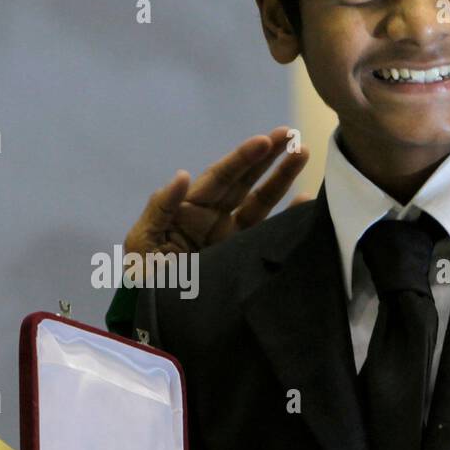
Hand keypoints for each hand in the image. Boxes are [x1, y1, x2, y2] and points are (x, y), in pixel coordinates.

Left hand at [123, 128, 310, 262]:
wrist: (153, 314)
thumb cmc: (143, 277)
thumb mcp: (143, 240)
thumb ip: (161, 207)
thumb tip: (182, 175)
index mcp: (190, 207)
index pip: (220, 176)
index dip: (242, 158)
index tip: (264, 140)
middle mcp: (214, 217)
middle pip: (245, 181)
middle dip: (268, 157)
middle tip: (291, 134)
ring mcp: (230, 237)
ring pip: (260, 201)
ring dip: (282, 178)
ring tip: (304, 152)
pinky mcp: (241, 257)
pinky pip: (268, 233)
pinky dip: (287, 217)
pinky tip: (306, 202)